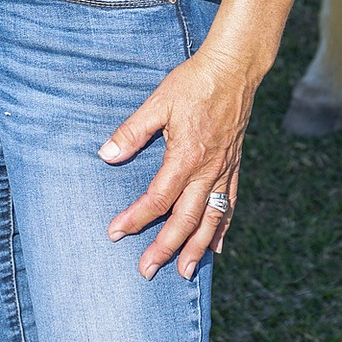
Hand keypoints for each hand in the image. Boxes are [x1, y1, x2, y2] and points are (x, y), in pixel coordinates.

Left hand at [98, 44, 256, 278]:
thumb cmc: (193, 83)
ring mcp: (225, 171)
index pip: (158, 198)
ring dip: (197, 249)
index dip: (136, 218)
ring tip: (184, 272)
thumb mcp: (158, 102)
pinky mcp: (234, 166)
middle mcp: (208, 171)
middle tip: (147, 271)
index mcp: (186, 157)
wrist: (233, 69)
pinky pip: (229, 205)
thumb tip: (106, 155)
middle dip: (165, 248)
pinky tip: (217, 246)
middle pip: (186, 220)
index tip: (116, 233)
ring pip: (211, 220)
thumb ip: (132, 132)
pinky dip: (222, 229)